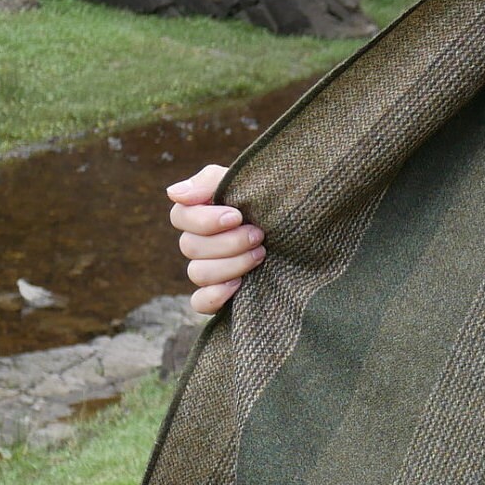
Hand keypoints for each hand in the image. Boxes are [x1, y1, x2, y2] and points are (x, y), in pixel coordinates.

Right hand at [168, 162, 265, 316]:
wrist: (311, 227)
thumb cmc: (276, 200)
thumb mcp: (247, 181)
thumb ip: (209, 182)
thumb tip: (173, 194)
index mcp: (202, 213)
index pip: (180, 217)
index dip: (204, 220)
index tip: (236, 216)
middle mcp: (201, 243)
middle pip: (191, 246)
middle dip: (228, 242)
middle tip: (259, 235)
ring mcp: (210, 270)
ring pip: (197, 273)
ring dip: (230, 264)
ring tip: (261, 254)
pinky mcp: (221, 295)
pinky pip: (200, 303)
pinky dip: (215, 296)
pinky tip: (239, 285)